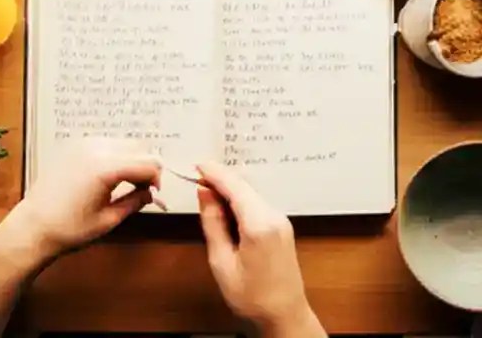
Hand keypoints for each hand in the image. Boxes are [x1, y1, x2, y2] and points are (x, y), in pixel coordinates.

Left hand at [0, 140, 160, 264]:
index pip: (148, 162)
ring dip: (131, 159)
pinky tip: (107, 177)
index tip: (153, 193)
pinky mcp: (73, 146)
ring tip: (124, 184)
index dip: (157, 178)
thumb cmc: (69, 229)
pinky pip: (105, 143)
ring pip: (122, 142)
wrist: (33, 227)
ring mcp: (83, 144)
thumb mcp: (109, 219)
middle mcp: (96, 148)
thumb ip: (135, 201)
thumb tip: (150, 192)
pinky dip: (114, 155)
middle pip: (139, 146)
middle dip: (146, 166)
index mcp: (106, 167)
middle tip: (142, 189)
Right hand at [197, 162, 323, 337]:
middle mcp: (274, 216)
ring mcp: (281, 221)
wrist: (284, 316)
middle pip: (244, 187)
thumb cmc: (251, 297)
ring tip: (207, 198)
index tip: (196, 164)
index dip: (214, 173)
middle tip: (196, 179)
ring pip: (251, 194)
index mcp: (259, 225)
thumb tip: (204, 193)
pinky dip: (240, 202)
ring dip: (229, 191)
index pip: (234, 186)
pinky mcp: (282, 227)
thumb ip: (213, 223)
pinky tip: (226, 211)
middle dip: (221, 180)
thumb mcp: (221, 262)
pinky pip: (257, 205)